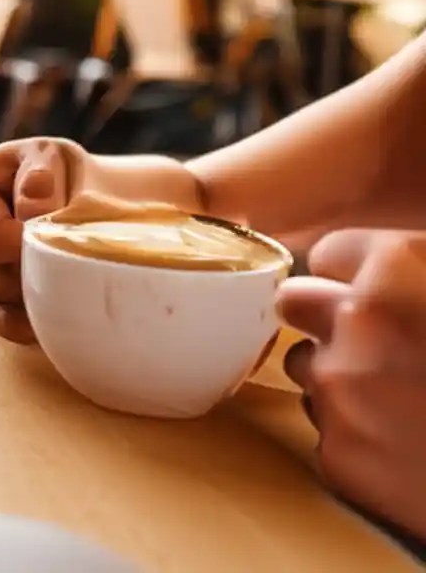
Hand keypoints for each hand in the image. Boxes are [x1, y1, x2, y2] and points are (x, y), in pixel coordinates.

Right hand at [0, 138, 77, 342]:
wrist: (67, 193)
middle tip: (69, 259)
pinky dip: (30, 321)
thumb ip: (41, 178)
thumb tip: (33, 209)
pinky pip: (0, 322)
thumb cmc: (55, 173)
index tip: (60, 241)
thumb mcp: (51, 157)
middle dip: (32, 272)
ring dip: (34, 297)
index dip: (25, 246)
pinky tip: (56, 308)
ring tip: (69, 277)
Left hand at [277, 229, 425, 541]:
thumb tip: (387, 276)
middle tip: (372, 338)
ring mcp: (338, 391)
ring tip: (404, 397)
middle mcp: (356, 323)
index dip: (352, 274)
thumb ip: (416, 273)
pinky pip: (327, 430)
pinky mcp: (339, 455)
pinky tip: (406, 444)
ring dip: (339, 377)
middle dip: (322, 316)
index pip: (327, 253)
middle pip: (294, 302)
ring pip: (306, 368)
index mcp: (398, 268)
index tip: (371, 289)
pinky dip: (357, 435)